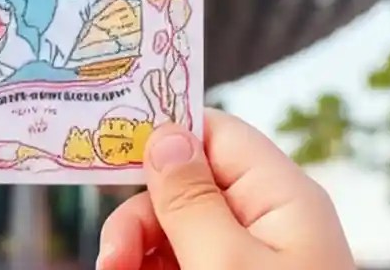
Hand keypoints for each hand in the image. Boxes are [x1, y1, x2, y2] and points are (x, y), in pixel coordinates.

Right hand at [98, 109, 353, 269]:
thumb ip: (190, 200)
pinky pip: (185, 260)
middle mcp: (271, 220)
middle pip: (185, 188)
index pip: (215, 133)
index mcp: (282, 196)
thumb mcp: (224, 263)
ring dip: (138, 249)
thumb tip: (165, 133)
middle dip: (140, 217)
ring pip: (178, 231)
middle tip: (111, 260)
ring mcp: (255, 257)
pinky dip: (152, 267)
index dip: (162, 136)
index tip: (106, 148)